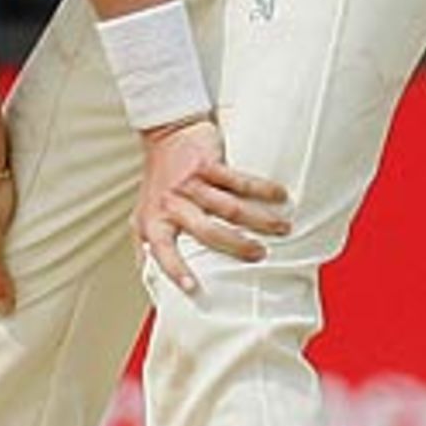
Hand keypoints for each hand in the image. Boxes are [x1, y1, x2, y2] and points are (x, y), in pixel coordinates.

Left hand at [134, 118, 290, 294]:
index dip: (175, 269)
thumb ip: (147, 250)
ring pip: (229, 207)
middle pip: (207, 231)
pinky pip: (239, 179)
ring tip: (282, 229)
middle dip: (237, 246)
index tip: (193, 288)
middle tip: (261, 255)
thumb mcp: (143, 218)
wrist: (163, 135)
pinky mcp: (207, 163)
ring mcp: (190, 183)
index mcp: (154, 222)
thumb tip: (154, 290)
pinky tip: (281, 196)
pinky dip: (262, 189)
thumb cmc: (158, 186)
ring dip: (260, 219)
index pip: (162, 251)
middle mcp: (172, 203)